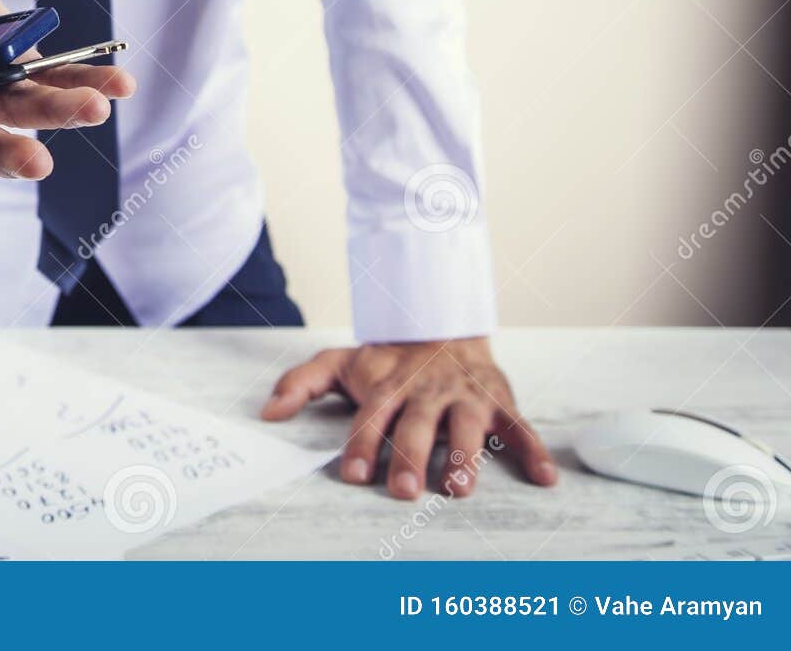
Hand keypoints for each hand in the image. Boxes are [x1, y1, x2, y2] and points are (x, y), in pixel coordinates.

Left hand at [260, 337, 557, 498]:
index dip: (363, 445)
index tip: (355, 474)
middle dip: (411, 457)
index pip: (371, 418)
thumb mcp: (340, 362)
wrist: (441, 322)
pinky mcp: (498, 400)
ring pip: (467, 428)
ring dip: (466, 457)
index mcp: (388, 387)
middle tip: (405, 490)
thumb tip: (267, 412)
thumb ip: (302, 383)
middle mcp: (427, 393)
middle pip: (417, 427)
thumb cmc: (387, 358)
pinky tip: (546, 479)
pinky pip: (520, 427)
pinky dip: (535, 451)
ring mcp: (465, 397)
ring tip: (460, 488)